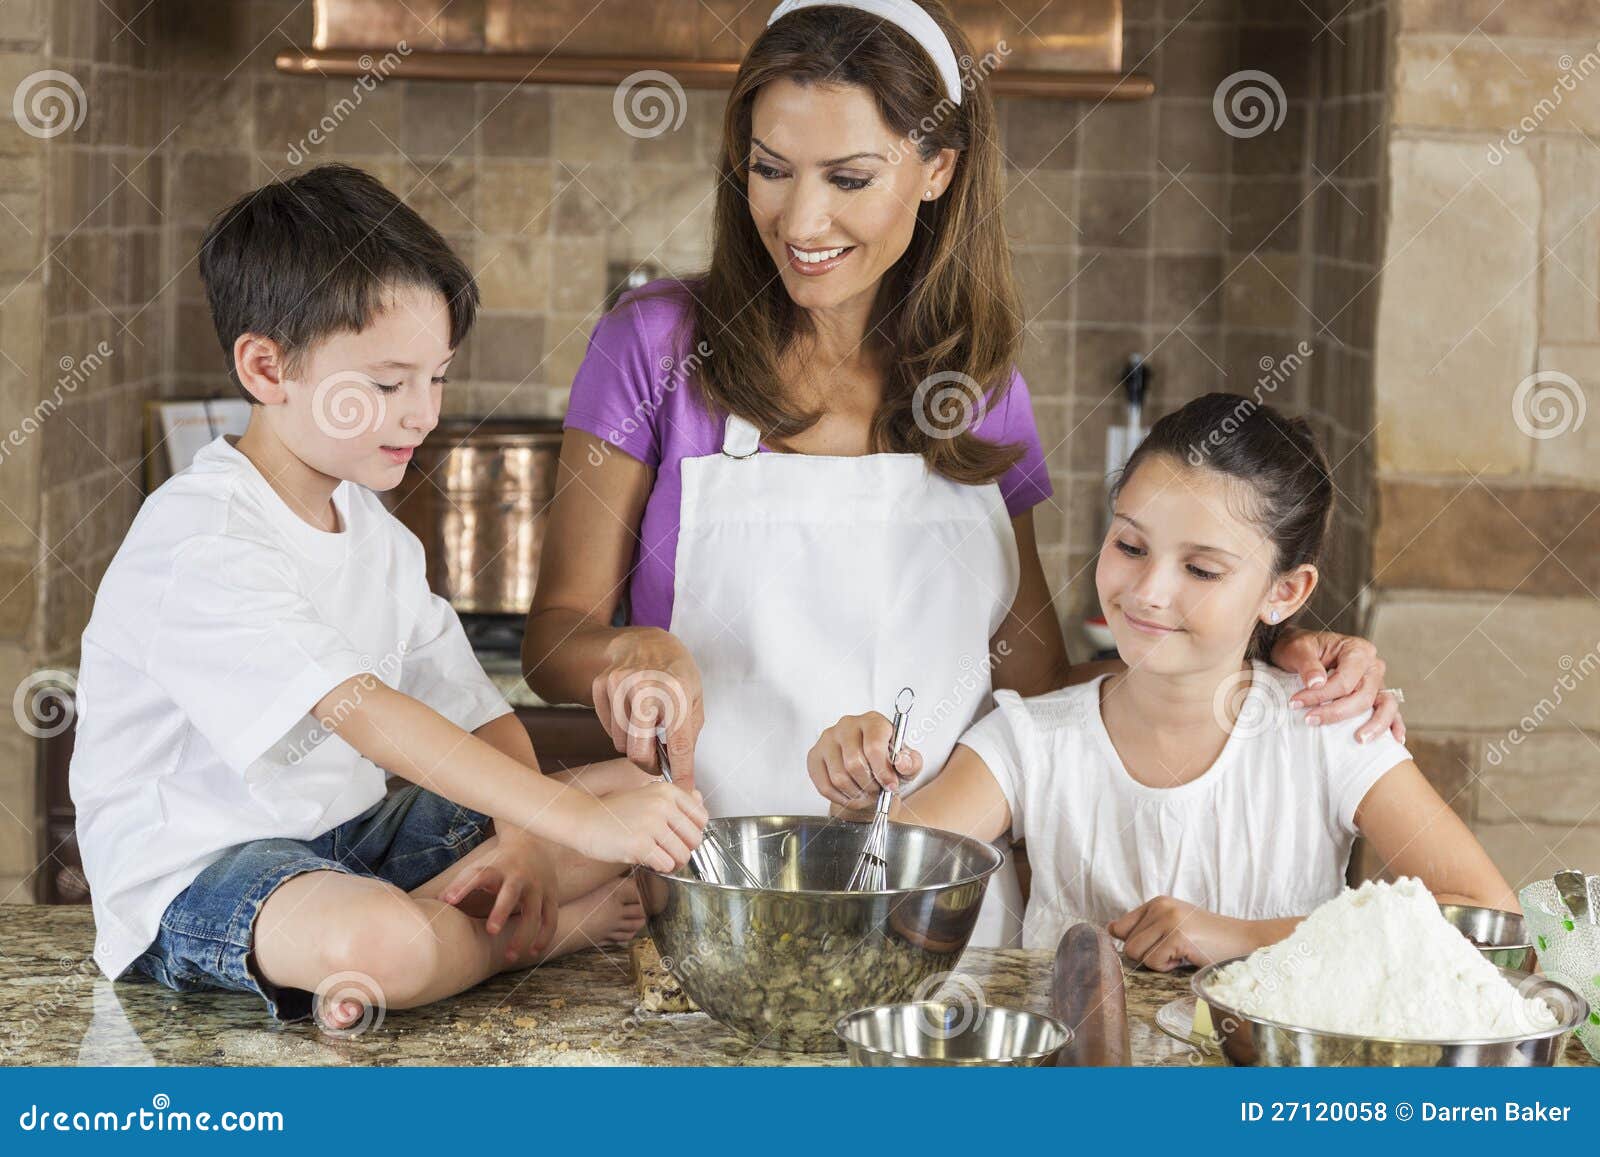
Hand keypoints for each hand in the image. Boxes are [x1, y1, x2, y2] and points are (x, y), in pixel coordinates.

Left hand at [437, 830, 558, 962]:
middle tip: (491, 931)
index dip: (463, 886)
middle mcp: (518, 877)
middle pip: (510, 893)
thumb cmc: (498, 864)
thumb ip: (459, 885)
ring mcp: (537, 887)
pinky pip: (550, 919)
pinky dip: (543, 936)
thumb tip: (436, 903)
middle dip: (502, 911)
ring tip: (508, 957)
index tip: (448, 900)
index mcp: (496, 869)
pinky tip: (532, 953)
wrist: (532, 844)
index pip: (478, 875)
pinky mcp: (551, 896)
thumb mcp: (479, 868)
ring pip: (533, 912)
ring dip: (522, 935)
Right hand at [570, 781, 707, 872]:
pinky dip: (660, 868)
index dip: (692, 832)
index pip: (701, 817)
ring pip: (683, 855)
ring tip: (658, 857)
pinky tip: (648, 860)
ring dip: (672, 862)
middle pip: (695, 839)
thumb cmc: (615, 813)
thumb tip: (701, 798)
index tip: (679, 836)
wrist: (583, 820)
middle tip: (667, 851)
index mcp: (667, 791)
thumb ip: (676, 799)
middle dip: (684, 850)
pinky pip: (666, 865)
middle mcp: (662, 804)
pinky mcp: (640, 844)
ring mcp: (651, 824)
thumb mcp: (648, 796)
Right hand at [591, 628, 704, 787]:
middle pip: (639, 751)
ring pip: (621, 743)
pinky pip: (607, 728)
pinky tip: (631, 714)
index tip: (683, 790)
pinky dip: (620, 730)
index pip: (678, 745)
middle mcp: (645, 688)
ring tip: (646, 727)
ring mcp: (619, 685)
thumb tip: (680, 771)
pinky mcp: (601, 686)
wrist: (646, 642)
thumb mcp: (694, 698)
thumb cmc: (675, 672)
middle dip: (650, 764)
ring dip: (634, 744)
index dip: (681, 773)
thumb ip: (688, 734)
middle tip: (658, 762)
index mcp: (676, 692)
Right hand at [807, 712, 922, 807]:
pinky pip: (824, 785)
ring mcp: (827, 739)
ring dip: (855, 794)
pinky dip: (840, 798)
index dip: (883, 772)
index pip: (873, 746)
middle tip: (876, 791)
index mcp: (873, 721)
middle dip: (868, 785)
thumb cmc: (888, 764)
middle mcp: (847, 725)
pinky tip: (851, 796)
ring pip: (838, 777)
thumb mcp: (907, 764)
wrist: (869, 771)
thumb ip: (911, 763)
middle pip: (854, 763)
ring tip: (865, 794)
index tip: (890, 785)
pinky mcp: (814, 755)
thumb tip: (901, 763)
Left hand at [1107, 896, 1261, 971]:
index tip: (1156, 948)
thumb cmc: (1210, 940)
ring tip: (1182, 954)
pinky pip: (1154, 963)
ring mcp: (1168, 919)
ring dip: (1159, 963)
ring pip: (1137, 955)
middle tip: (1176, 952)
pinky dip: (1170, 968)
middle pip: (1127, 945)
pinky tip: (1189, 957)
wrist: (1246, 942)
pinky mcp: (1176, 935)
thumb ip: (1147, 929)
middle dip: (1149, 956)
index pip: (1118, 927)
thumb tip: (1110, 930)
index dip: (1133, 944)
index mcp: (1157, 902)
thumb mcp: (1175, 926)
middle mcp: (1159, 906)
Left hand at [1271, 628, 1404, 743]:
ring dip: (1375, 724)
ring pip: (1386, 705)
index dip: (1321, 695)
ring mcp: (1377, 681)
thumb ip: (1307, 664)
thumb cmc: (1302, 648)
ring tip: (1359, 739)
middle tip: (1310, 720)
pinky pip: (1391, 710)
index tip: (1296, 702)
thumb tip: (1317, 683)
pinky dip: (1394, 724)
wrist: (1302, 650)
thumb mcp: (1298, 650)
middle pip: (1364, 695)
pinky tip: (1394, 740)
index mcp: (1357, 650)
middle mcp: (1372, 665)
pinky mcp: (1376, 695)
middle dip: (1337, 712)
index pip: (1345, 680)